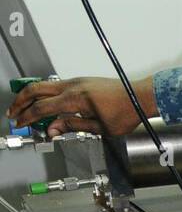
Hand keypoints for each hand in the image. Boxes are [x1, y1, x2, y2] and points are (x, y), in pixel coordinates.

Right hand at [5, 75, 156, 137]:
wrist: (138, 97)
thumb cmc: (124, 113)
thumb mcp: (98, 128)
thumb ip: (73, 126)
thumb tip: (53, 129)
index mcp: (75, 99)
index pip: (42, 108)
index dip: (28, 117)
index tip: (20, 123)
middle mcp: (73, 86)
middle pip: (36, 90)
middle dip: (21, 102)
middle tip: (13, 113)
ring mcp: (76, 82)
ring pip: (45, 85)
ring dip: (31, 96)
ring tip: (24, 108)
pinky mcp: (81, 82)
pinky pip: (56, 86)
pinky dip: (44, 93)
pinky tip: (43, 103)